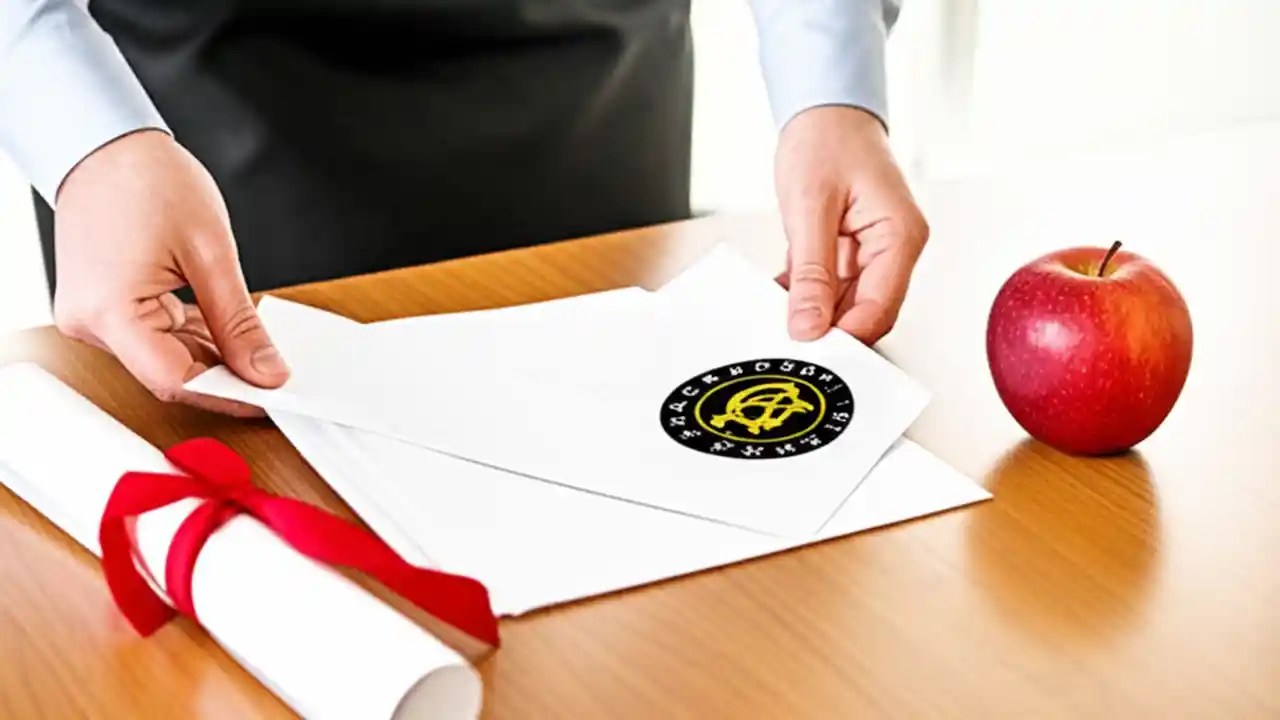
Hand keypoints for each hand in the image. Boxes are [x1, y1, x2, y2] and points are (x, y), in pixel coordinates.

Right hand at [51, 129, 288, 415]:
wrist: (104, 142)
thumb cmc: (147, 179)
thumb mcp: (211, 253)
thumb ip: (239, 321)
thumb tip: (266, 370)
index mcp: (109, 311)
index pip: (176, 379)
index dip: (229, 393)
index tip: (271, 395)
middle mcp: (90, 322)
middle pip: (169, 371)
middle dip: (226, 373)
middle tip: (275, 371)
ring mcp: (92, 316)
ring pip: (164, 356)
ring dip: (212, 354)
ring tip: (256, 344)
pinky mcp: (102, 307)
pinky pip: (153, 336)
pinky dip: (191, 336)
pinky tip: (224, 328)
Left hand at [774, 106, 928, 343]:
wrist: (823, 109)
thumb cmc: (827, 138)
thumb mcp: (810, 206)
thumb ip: (812, 271)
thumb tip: (809, 324)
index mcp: (901, 236)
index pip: (881, 308)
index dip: (845, 335)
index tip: (807, 346)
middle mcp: (893, 249)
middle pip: (866, 313)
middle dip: (827, 328)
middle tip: (784, 339)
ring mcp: (871, 252)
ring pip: (844, 305)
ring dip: (811, 312)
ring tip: (775, 315)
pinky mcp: (848, 251)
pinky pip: (828, 287)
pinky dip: (803, 294)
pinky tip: (777, 295)